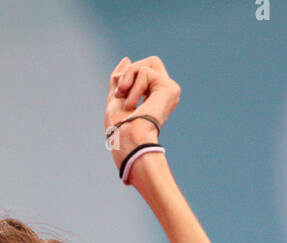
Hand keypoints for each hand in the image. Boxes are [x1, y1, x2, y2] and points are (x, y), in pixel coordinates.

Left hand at [104, 56, 179, 172]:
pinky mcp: (170, 89)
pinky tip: (134, 104)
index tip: (118, 91)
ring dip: (129, 79)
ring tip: (127, 101)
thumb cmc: (120, 128)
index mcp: (156, 96)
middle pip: (150, 62)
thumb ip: (122, 79)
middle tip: (121, 91)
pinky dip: (134, 87)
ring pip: (147, 64)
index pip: (144, 70)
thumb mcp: (116, 97)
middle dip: (130, 72)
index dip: (128, 75)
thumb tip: (126, 59)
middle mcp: (166, 93)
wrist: (127, 140)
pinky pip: (146, 72)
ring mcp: (170, 91)